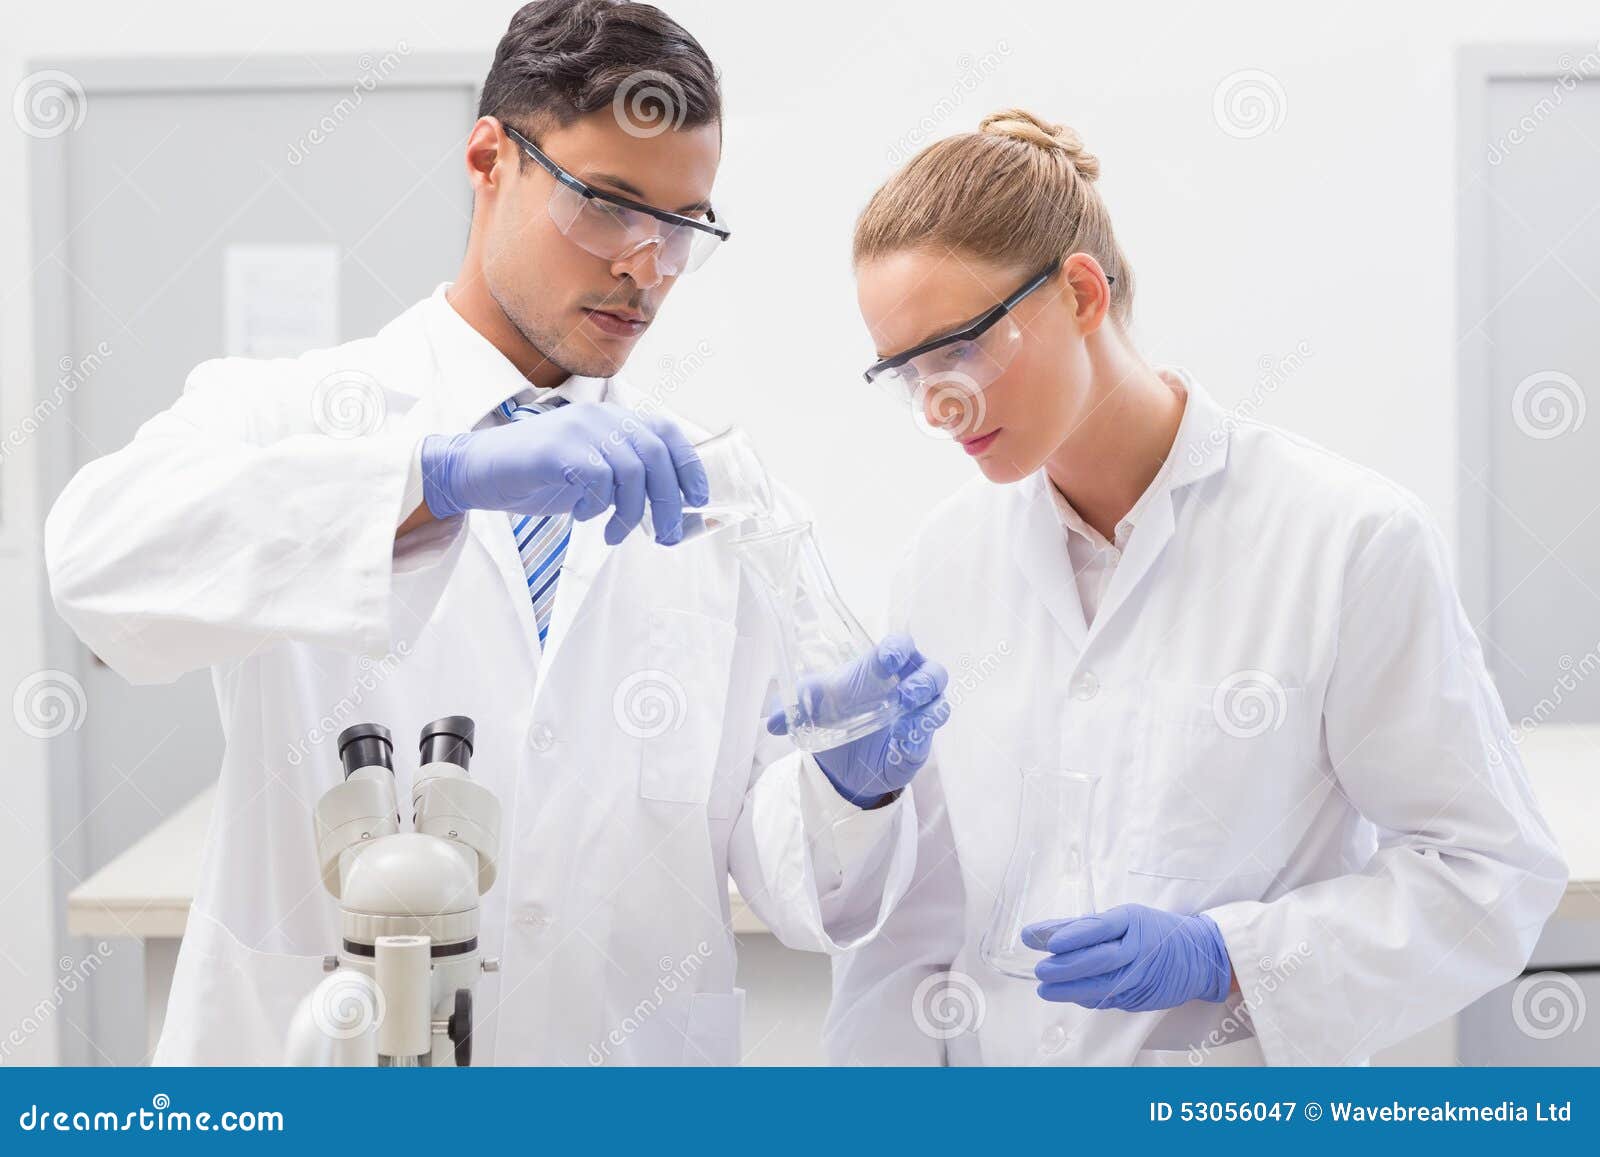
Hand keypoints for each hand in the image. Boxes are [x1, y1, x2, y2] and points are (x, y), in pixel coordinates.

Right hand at [420, 401, 708, 544]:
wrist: (479, 472)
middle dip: (668, 502)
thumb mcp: (593, 477)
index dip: (690, 465)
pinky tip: (581, 516)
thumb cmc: (538, 477)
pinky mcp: (558, 449)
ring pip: (631, 470)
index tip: (699, 500)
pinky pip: (597, 479)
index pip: (667, 432)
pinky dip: (596, 505)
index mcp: (613, 420)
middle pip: (655, 455)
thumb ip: (628, 483)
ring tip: (614, 534)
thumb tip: (674, 512)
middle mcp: (601, 418)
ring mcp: (578, 430)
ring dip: (631, 512)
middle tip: (667, 535)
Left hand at [767, 634, 949, 807]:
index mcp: (883, 667)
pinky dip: (921, 731)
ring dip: (926, 703)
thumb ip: (796, 707)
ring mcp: (918, 712)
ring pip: (938, 698)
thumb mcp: (813, 709)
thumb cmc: (836, 719)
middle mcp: (907, 684)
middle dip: (923, 677)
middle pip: (932, 670)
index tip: (888, 657)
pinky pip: (930, 730)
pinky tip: (904, 738)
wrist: (845, 764)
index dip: (898, 648)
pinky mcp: (921, 739)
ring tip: (906, 710)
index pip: (900, 647)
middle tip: (904, 691)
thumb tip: (772, 721)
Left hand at [1024, 904, 1232, 1011]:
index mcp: (1132, 921)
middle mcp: (1137, 948)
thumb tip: (1039, 933)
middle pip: (1099, 959)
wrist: (1199, 956)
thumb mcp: (1124, 918)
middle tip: (1042, 971)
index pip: (1100, 928)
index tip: (1050, 943)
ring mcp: (1140, 975)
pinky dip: (1086, 998)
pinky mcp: (1140, 997)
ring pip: (1103, 985)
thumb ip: (1082, 926)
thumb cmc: (1155, 931)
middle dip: (1067, 967)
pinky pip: (1108, 999)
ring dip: (1070, 990)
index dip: (1074, 936)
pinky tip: (1069, 995)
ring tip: (1046, 989)